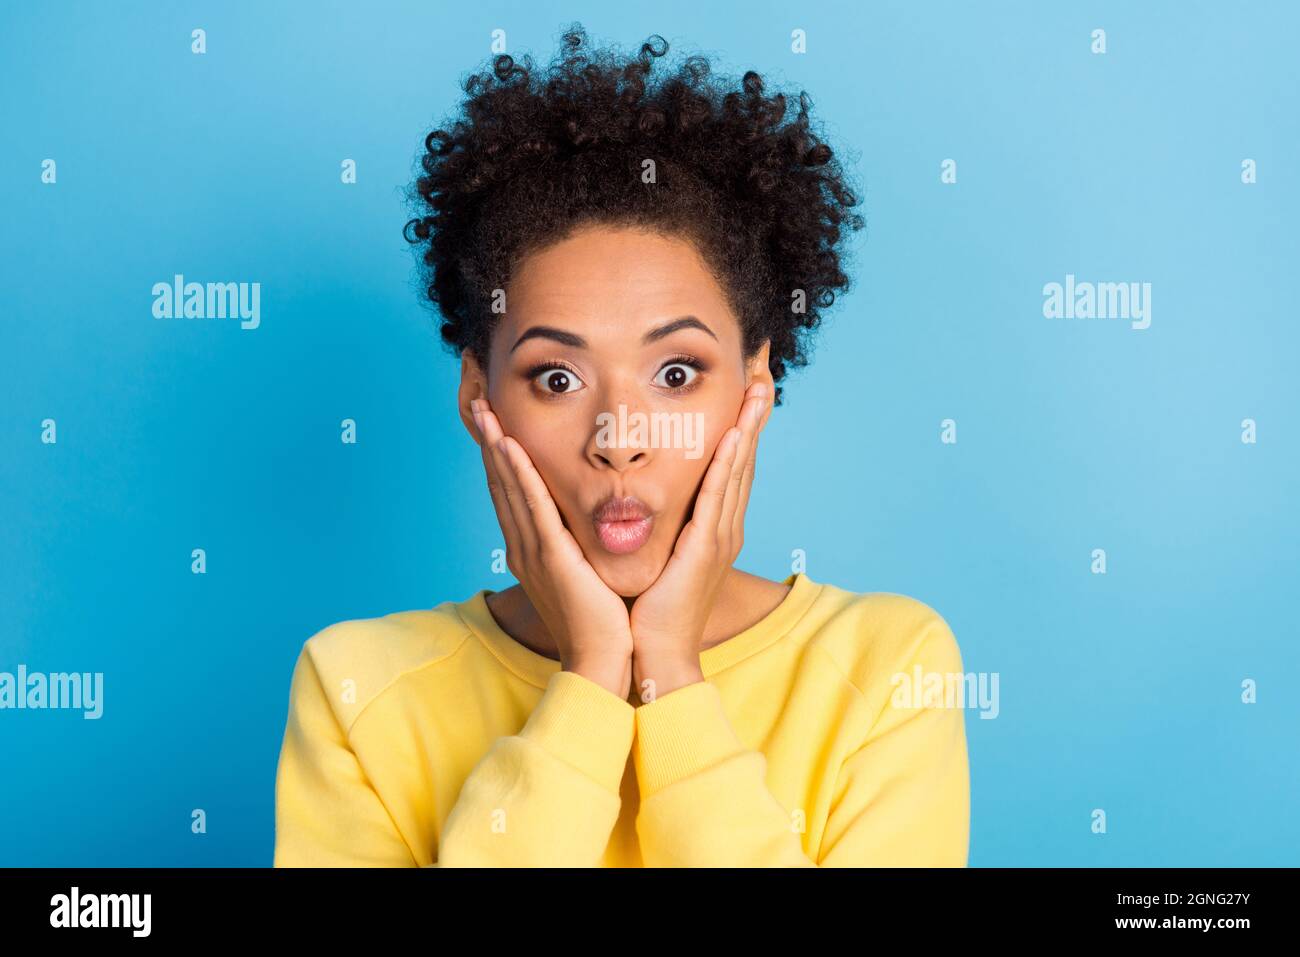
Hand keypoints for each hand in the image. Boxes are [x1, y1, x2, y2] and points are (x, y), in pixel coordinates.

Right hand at [471, 398, 632, 698]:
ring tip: (484, 410)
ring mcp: (532, 551)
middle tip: (476, 402)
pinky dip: (518, 475)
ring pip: (509, 487)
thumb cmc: (603, 620)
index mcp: (531, 549)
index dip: (499, 454)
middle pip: (500, 482)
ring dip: (495, 446)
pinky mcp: (550, 557)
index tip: (493, 420)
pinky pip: (531, 508)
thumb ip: (580, 542)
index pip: (511, 491)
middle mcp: (523, 546)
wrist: (604, 661)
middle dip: (488, 440)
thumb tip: (589, 516)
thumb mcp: (586, 570)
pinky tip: (509, 447)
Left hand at [629, 382, 769, 701]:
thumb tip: (639, 496)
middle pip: (743, 458)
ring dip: (749, 426)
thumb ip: (657, 523)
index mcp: (713, 527)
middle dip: (754, 414)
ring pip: (737, 469)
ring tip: (759, 387)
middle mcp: (724, 527)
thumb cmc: (649, 610)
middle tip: (764, 371)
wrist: (654, 655)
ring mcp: (719, 537)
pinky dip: (728, 464)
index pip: (730, 464)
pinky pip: (718, 497)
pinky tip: (734, 436)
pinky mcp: (706, 548)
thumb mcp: (657, 554)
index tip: (746, 387)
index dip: (741, 424)